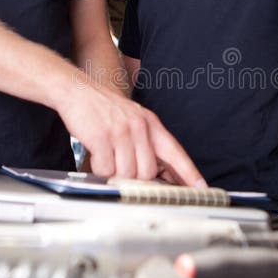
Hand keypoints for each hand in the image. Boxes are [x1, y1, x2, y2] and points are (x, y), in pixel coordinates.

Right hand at [60, 80, 206, 187]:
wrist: (76, 90)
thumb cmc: (103, 109)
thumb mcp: (132, 120)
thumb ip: (146, 143)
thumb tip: (157, 171)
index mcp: (150, 124)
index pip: (175, 152)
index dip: (189, 172)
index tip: (201, 187)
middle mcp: (139, 126)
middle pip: (147, 171)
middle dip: (134, 176)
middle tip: (120, 167)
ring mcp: (121, 131)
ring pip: (127, 173)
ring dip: (114, 173)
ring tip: (106, 157)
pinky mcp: (102, 137)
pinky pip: (105, 169)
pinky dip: (98, 168)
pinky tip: (96, 155)